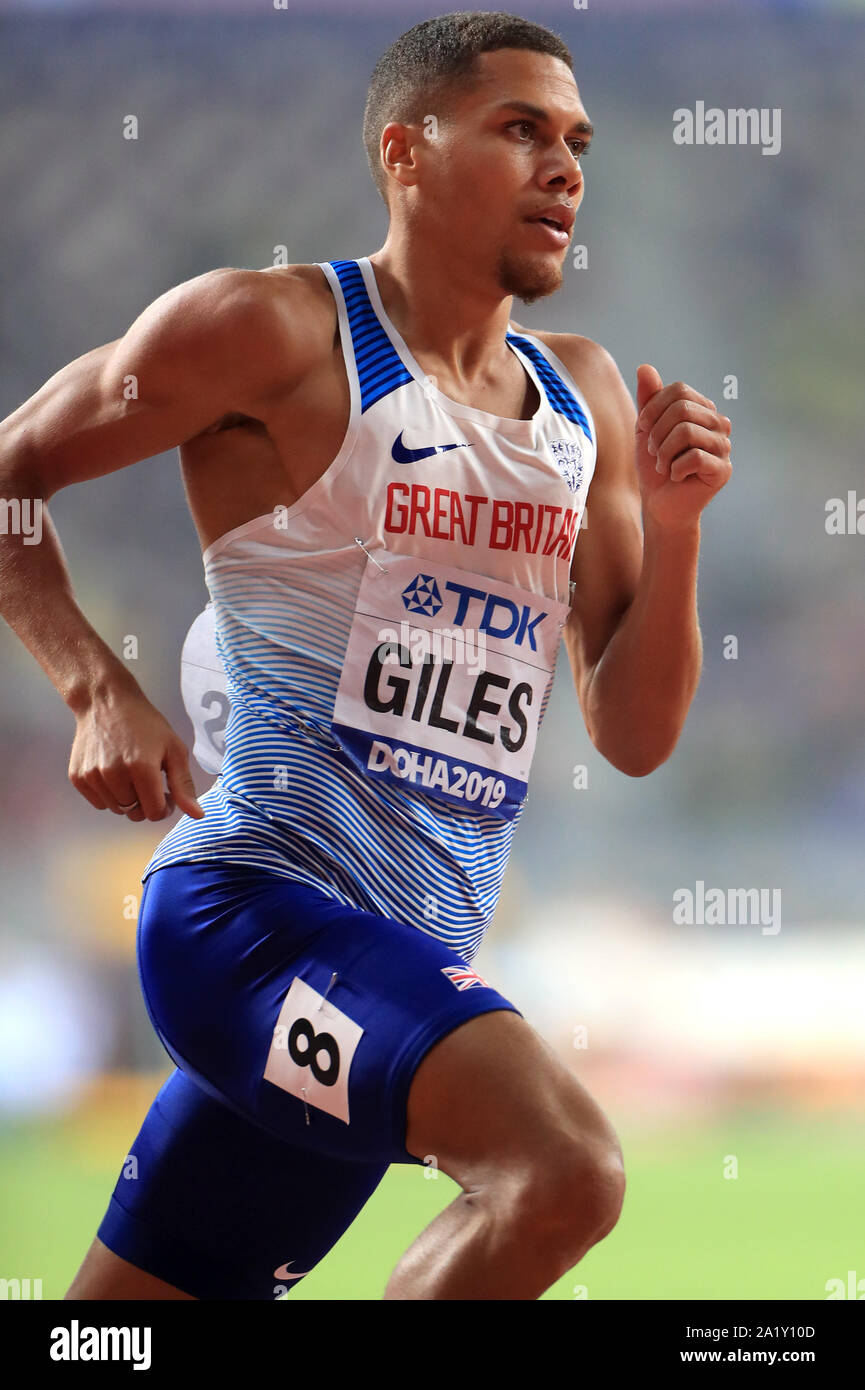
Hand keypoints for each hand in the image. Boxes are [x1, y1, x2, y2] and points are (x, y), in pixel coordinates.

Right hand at [68, 685, 204, 821]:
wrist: (106, 701)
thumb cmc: (144, 723)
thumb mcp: (174, 749)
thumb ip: (184, 785)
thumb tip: (197, 815)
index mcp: (141, 769)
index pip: (155, 813)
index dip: (165, 806)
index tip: (165, 792)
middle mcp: (114, 775)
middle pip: (135, 814)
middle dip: (146, 802)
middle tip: (147, 779)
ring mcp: (93, 777)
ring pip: (116, 809)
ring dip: (127, 798)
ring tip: (129, 771)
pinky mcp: (78, 777)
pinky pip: (98, 802)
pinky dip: (108, 794)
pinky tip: (113, 771)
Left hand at [634, 365, 731, 530]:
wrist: (660, 505)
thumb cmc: (654, 467)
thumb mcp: (646, 430)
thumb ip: (648, 400)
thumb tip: (645, 368)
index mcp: (703, 410)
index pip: (679, 390)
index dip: (653, 409)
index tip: (643, 430)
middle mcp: (719, 424)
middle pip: (682, 408)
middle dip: (657, 432)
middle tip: (654, 452)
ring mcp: (724, 446)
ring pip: (687, 431)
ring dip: (664, 452)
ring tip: (663, 466)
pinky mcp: (723, 470)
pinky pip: (694, 457)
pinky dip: (675, 468)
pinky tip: (676, 477)